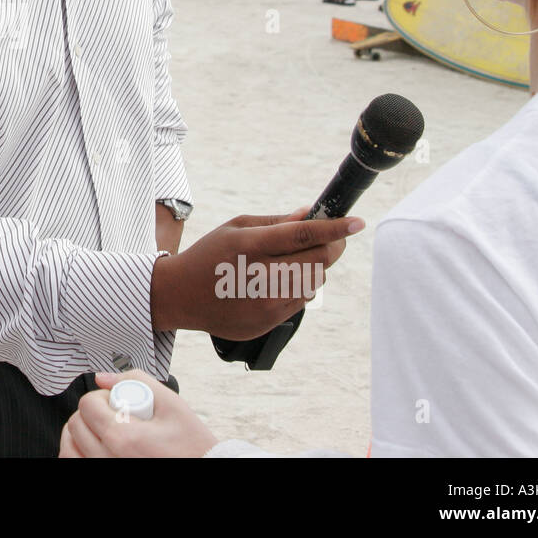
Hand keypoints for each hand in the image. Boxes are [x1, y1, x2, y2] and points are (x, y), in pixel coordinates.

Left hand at [60, 370, 218, 457]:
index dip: (102, 397)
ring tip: (104, 431)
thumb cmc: (192, 445)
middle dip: (92, 413)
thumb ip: (136, 381)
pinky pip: (75, 464)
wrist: (207, 468)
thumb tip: (103, 377)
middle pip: (76, 425)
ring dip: (81, 433)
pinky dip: (79, 452)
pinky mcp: (106, 478)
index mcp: (123, 438)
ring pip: (70, 448)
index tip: (119, 402)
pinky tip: (98, 446)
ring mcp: (105, 470)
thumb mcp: (172, 405)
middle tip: (116, 416)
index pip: (87, 405)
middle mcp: (108, 459)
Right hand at [150, 206, 362, 335]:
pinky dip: (299, 286)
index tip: (357, 222)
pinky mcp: (268, 323)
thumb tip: (311, 215)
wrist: (181, 296)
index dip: (334, 228)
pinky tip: (277, 280)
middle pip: (318, 261)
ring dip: (314, 267)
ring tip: (291, 260)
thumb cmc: (210, 255)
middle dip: (331, 246)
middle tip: (332, 237)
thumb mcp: (236, 228)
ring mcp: (265, 305)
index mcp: (250, 246)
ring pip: (314, 282)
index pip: (302, 236)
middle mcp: (260, 277)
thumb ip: (276, 222)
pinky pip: (302, 301)